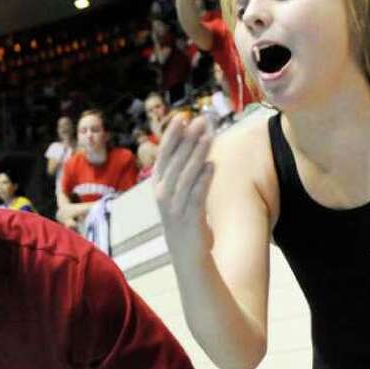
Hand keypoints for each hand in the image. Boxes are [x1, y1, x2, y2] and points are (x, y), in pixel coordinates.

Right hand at [152, 113, 213, 258]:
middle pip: (175, 161)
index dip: (172, 135)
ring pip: (186, 176)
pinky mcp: (189, 219)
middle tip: (200, 120)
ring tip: (208, 136)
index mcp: (158, 184)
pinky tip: (211, 165)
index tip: (182, 116)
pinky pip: (196, 196)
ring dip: (197, 154)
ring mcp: (174, 207)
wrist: (186, 252)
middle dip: (188, 139)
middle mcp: (162, 194)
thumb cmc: (184, 216)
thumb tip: (194, 138)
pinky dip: (203, 180)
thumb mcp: (178, 190)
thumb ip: (182, 167)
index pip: (164, 154)